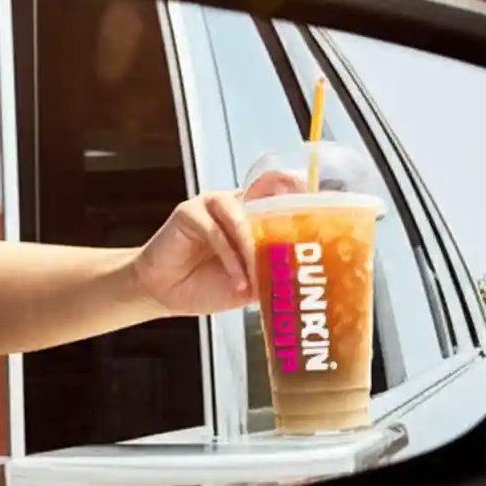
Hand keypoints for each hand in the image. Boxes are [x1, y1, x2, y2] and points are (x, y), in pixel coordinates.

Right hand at [133, 171, 300, 315]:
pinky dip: (230, 257)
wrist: (165, 294)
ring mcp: (211, 206)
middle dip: (282, 216)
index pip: (278, 192)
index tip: (319, 202)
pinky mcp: (189, 214)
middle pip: (264, 196)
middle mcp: (234, 204)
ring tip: (257, 275)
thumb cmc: (207, 285)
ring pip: (240, 215)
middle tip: (298, 240)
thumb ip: (270, 275)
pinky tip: (237, 280)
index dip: (297, 191)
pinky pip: (215, 231)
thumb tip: (301, 280)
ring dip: (252, 247)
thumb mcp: (248, 284)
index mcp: (252, 216)